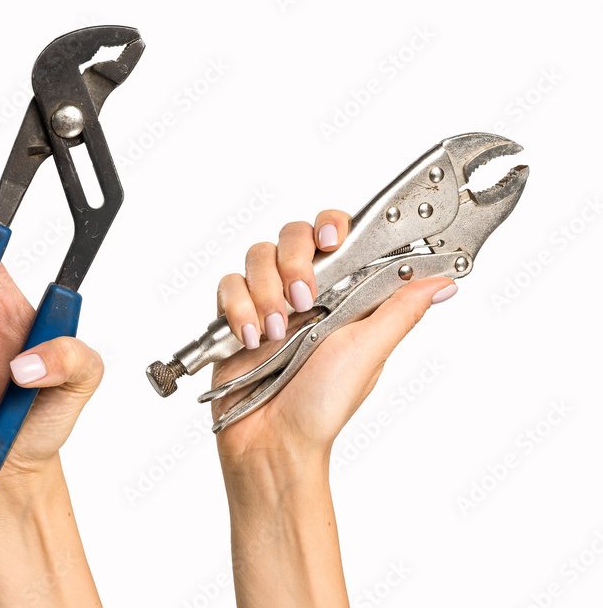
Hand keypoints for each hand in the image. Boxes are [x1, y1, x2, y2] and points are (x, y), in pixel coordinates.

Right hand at [213, 210, 457, 607]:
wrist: (273, 443)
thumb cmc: (322, 407)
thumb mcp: (369, 353)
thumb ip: (400, 310)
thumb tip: (442, 281)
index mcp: (340, 294)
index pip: (335, 235)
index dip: (332, 225)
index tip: (333, 241)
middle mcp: (302, 291)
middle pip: (291, 235)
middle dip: (294, 261)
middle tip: (304, 299)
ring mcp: (266, 302)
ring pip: (256, 256)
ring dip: (265, 291)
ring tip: (276, 333)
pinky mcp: (233, 318)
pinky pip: (226, 286)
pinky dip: (237, 309)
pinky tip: (251, 339)